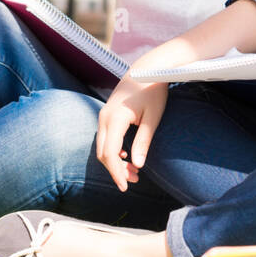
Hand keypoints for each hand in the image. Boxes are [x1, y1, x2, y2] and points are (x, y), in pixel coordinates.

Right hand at [95, 75, 168, 189]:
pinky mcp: (107, 115)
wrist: (146, 69)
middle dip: (116, 170)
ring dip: (115, 161)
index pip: (110, 154)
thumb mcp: (153, 118)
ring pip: (102, 147)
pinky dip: (114, 151)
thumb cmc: (153, 92)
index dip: (116, 172)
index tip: (125, 187)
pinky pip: (105, 139)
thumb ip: (143, 142)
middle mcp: (104, 118)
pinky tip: (127, 157)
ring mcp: (103, 116)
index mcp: (115, 119)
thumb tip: (137, 165)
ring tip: (134, 172)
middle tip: (134, 180)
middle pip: (103, 153)